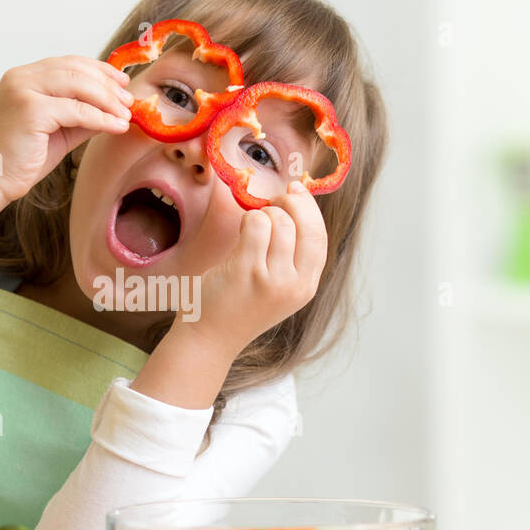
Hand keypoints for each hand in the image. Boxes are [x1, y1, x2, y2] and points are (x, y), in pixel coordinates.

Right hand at [0, 56, 134, 204]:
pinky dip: (101, 118)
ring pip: (79, 86)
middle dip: (108, 85)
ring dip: (108, 100)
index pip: (69, 63)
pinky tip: (116, 126)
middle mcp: (21, 77)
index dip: (99, 69)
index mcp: (24, 76)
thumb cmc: (22, 157)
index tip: (121, 81)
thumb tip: (117, 106)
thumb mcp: (60, 129)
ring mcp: (23, 90)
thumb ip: (83, 114)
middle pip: (76, 70)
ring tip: (126, 114)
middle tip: (129, 101)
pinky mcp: (30, 110)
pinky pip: (76, 110)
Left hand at [181, 181, 329, 356]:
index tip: (296, 191)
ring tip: (250, 227)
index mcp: (306, 288)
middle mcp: (294, 285)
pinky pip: (255, 224)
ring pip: (280, 222)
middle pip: (307, 226)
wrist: (208, 338)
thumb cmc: (238, 306)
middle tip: (271, 202)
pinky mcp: (247, 271)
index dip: (310, 210)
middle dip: (291, 204)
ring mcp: (272, 279)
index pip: (320, 239)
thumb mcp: (277, 288)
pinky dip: (248, 219)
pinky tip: (240, 231)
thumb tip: (296, 204)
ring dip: (263, 214)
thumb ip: (290, 257)